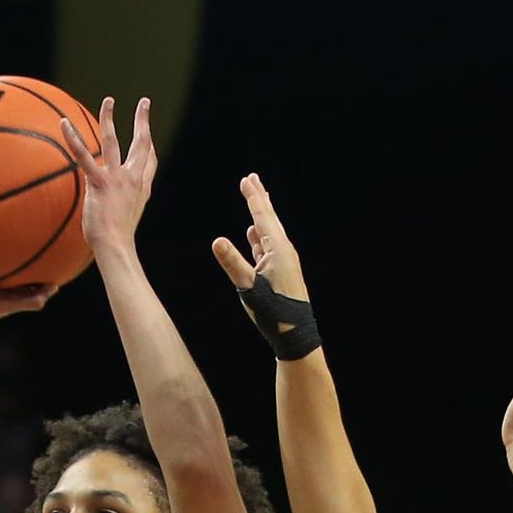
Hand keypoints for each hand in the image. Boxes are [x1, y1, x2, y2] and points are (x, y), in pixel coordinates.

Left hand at [60, 96, 153, 257]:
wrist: (115, 246)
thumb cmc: (119, 238)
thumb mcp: (129, 217)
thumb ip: (127, 202)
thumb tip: (121, 202)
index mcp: (141, 187)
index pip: (150, 160)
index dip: (150, 146)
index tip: (148, 136)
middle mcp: (132, 178)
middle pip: (140, 143)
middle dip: (142, 120)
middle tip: (144, 102)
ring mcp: (116, 178)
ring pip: (112, 141)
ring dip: (109, 118)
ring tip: (109, 101)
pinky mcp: (99, 183)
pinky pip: (82, 156)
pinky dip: (72, 139)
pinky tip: (64, 123)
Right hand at [211, 171, 309, 308]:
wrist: (295, 333)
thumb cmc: (274, 311)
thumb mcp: (249, 287)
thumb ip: (233, 263)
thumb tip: (217, 241)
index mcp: (278, 250)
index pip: (262, 217)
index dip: (253, 197)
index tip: (246, 180)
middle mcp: (283, 251)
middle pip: (269, 218)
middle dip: (259, 197)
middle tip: (253, 179)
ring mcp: (282, 261)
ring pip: (269, 231)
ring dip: (261, 215)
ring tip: (257, 200)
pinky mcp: (280, 272)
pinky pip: (267, 247)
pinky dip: (259, 236)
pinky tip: (254, 235)